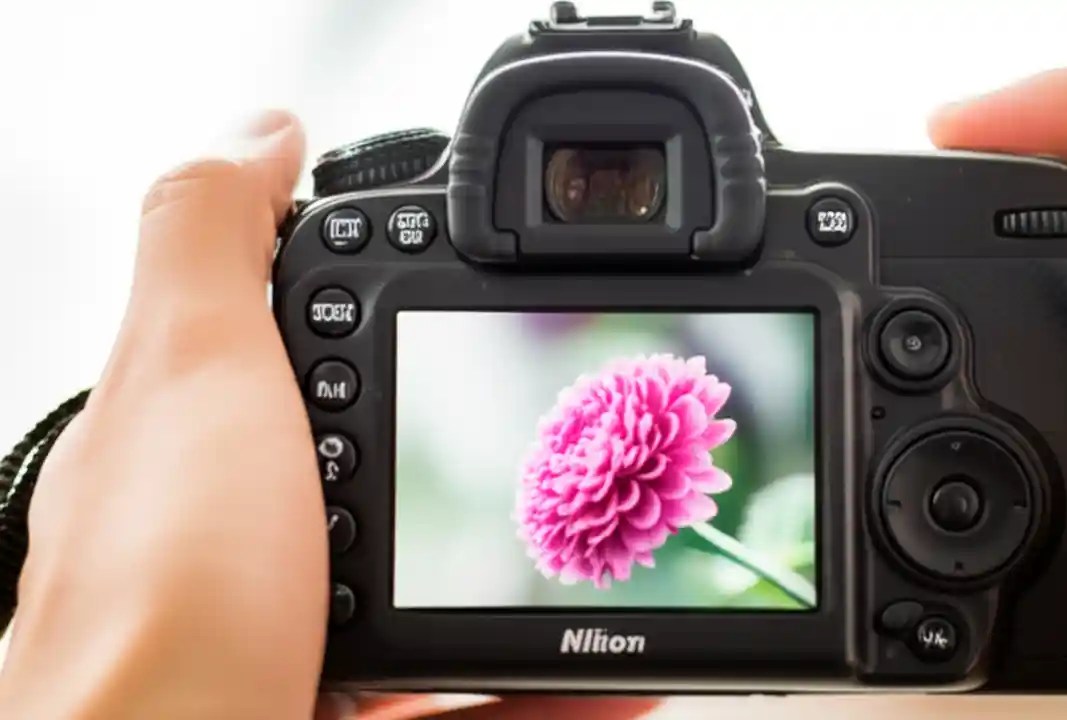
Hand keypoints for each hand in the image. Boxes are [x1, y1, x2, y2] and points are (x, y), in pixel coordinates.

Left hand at [0, 112, 654, 719]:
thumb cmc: (156, 614)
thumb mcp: (186, 374)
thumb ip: (214, 240)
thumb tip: (266, 133)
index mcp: (205, 452)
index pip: (299, 362)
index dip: (386, 326)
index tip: (477, 309)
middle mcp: (242, 554)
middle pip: (386, 489)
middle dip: (482, 462)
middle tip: (586, 437)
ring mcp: (298, 649)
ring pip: (446, 601)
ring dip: (544, 576)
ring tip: (621, 541)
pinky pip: (486, 702)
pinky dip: (563, 688)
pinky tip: (629, 677)